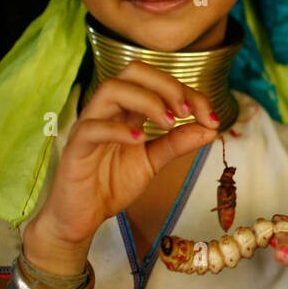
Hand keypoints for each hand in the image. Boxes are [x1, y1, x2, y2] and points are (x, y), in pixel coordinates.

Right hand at [36, 61, 220, 246]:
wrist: (83, 216)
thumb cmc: (111, 184)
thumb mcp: (153, 161)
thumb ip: (177, 143)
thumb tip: (211, 128)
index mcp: (127, 109)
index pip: (157, 82)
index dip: (188, 93)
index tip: (210, 117)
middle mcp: (108, 110)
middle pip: (133, 72)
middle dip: (167, 85)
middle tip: (187, 112)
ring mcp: (89, 125)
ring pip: (111, 89)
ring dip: (146, 100)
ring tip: (168, 123)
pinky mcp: (76, 147)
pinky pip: (93, 127)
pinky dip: (118, 129)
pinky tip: (140, 140)